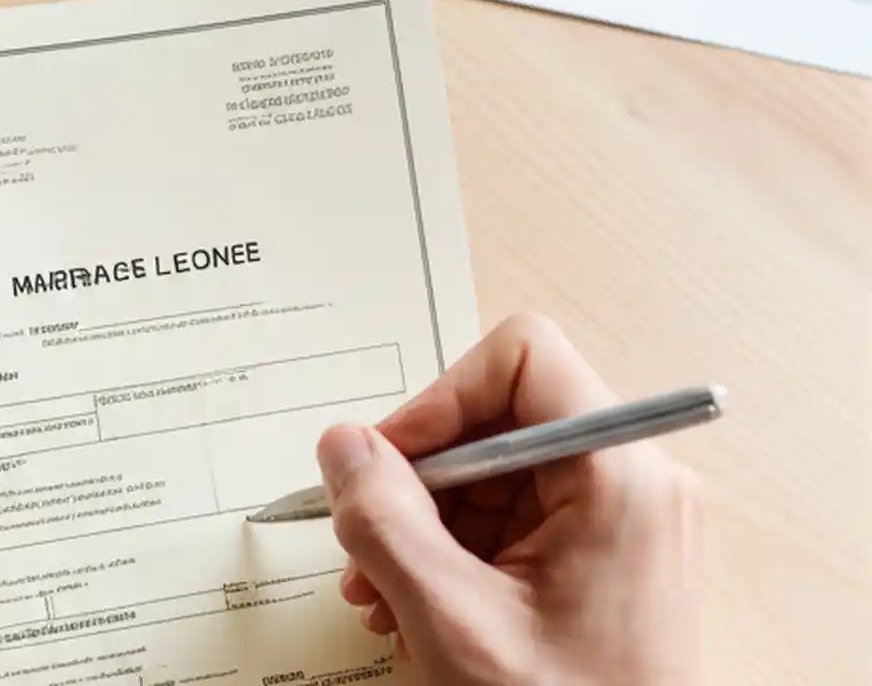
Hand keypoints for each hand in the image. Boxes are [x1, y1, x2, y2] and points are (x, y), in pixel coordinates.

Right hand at [319, 314, 702, 684]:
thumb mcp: (453, 620)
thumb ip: (384, 521)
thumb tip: (341, 446)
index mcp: (620, 476)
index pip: (521, 357)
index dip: (440, 399)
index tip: (388, 461)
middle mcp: (635, 481)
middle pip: (500, 421)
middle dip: (419, 483)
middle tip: (367, 544)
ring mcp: (624, 518)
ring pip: (497, 475)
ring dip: (426, 527)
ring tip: (383, 593)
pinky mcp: (607, 553)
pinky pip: (515, 520)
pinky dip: (457, 554)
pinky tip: (418, 605)